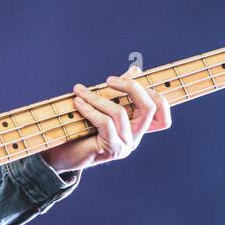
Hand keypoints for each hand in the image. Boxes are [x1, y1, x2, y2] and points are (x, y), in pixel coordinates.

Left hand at [43, 64, 170, 172]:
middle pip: (150, 109)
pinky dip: (90, 109)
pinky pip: (105, 123)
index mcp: (137, 127)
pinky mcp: (112, 149)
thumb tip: (136, 69)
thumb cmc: (81, 128)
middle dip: (132, 87)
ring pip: (120, 113)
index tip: (131, 78)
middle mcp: (136, 137)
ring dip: (97, 98)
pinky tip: (78, 102)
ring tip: (79, 91)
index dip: (155, 95)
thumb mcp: (102, 106)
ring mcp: (126, 145)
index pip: (162, 115)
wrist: (62, 155)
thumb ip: (119, 91)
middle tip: (109, 79)